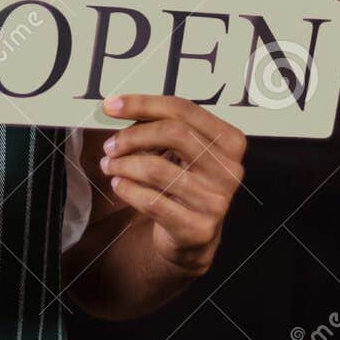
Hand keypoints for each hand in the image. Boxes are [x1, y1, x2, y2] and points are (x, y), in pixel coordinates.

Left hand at [97, 94, 245, 278]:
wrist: (192, 235)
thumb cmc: (182, 181)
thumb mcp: (180, 150)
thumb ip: (158, 126)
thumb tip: (117, 107)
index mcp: (230, 141)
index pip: (183, 109)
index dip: (143, 103)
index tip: (111, 106)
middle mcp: (229, 170)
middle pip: (173, 133)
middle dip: (132, 136)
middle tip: (110, 145)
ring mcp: (216, 201)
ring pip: (157, 169)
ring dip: (122, 165)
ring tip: (109, 165)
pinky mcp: (198, 228)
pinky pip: (151, 201)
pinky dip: (126, 189)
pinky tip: (118, 184)